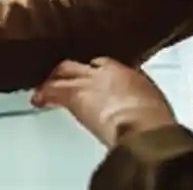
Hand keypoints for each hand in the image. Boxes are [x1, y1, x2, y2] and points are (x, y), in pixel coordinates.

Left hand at [31, 57, 176, 146]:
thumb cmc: (154, 123)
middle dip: (69, 70)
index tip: (91, 75)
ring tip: (45, 87)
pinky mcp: (73, 94)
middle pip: (79, 64)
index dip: (95, 69)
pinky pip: (52, 90)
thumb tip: (139, 109)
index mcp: (128, 73)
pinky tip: (37, 100)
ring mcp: (87, 80)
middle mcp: (104, 71)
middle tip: (62, 77)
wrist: (142, 129)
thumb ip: (141, 99)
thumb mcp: (153, 106)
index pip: (104, 63)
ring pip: (63, 72)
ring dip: (53, 80)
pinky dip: (44, 94)